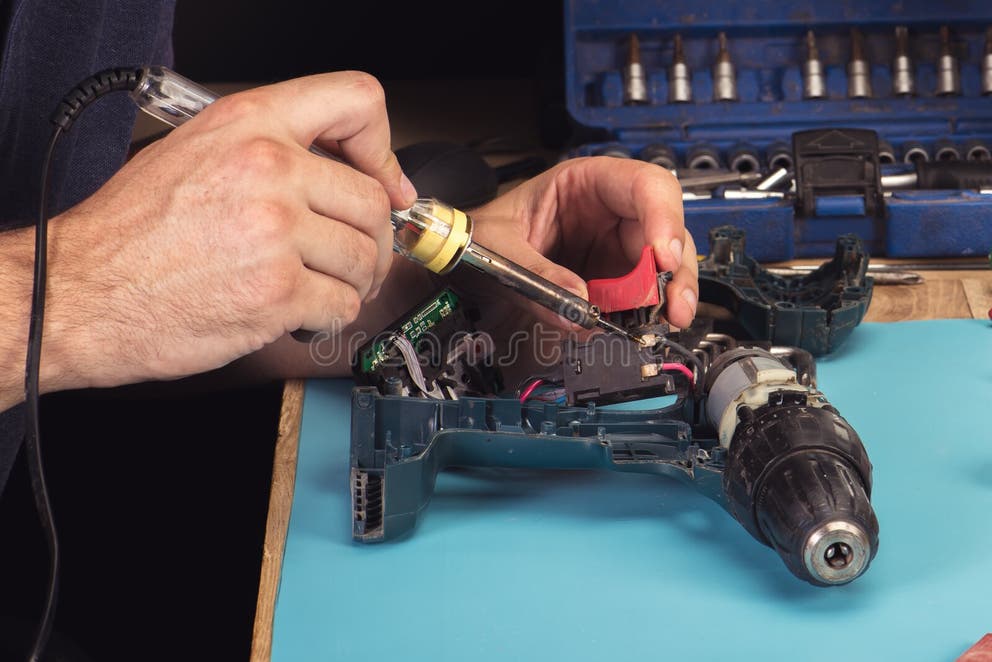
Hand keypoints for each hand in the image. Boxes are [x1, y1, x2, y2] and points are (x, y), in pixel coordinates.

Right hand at [33, 71, 415, 392]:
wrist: (80, 292)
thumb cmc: (128, 231)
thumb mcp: (192, 151)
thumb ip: (266, 150)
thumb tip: (334, 172)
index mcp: (249, 125)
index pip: (356, 102)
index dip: (382, 149)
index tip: (386, 184)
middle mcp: (268, 170)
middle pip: (372, 202)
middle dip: (373, 241)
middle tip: (359, 259)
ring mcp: (275, 233)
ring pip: (364, 259)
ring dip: (354, 283)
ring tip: (324, 290)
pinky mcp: (277, 292)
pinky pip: (344, 306)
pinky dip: (332, 318)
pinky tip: (303, 315)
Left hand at [467, 156, 696, 329]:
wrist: (460, 261)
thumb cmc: (480, 235)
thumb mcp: (497, 246)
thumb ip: (535, 275)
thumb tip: (575, 305)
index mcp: (585, 183)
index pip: (644, 185)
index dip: (663, 217)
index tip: (663, 256)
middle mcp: (610, 213)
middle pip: (665, 230)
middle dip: (675, 269)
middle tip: (673, 306)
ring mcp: (614, 249)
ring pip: (663, 266)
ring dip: (668, 296)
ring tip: (665, 322)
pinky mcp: (611, 283)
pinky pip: (640, 298)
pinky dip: (646, 315)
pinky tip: (642, 328)